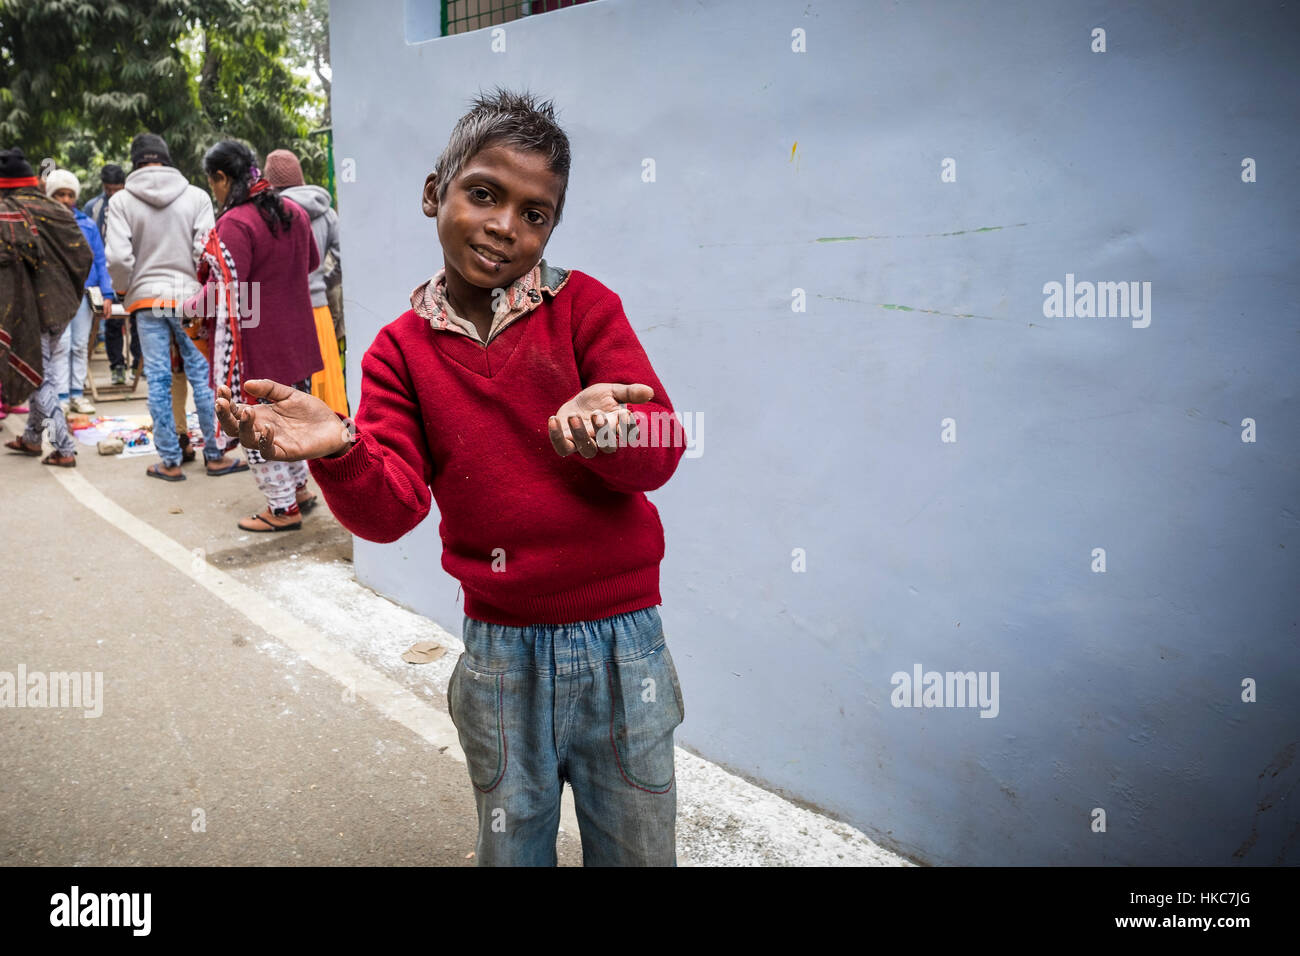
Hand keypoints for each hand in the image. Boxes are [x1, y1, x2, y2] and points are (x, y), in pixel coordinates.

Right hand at [215, 379, 349, 460]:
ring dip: (243, 426)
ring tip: (247, 410)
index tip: (222, 388)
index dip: (225, 401)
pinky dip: (265, 440)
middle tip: (222, 402)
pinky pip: (269, 451)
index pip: (234, 410)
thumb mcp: (289, 395)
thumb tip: (246, 384)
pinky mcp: (287, 453)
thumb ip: (269, 388)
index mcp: (260, 415)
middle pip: (233, 428)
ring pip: (247, 440)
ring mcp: (273, 442)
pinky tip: (268, 427)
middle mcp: (262, 429)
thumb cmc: (311, 411)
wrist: (334, 426)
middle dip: (225, 416)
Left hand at [548, 382, 652, 457]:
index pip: (627, 435)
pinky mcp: (566, 443)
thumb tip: (649, 392)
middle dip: (604, 432)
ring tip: (574, 416)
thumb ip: (630, 392)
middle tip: (597, 414)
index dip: (627, 427)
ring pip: (587, 450)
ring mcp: (584, 444)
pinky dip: (556, 436)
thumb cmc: (598, 400)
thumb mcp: (613, 392)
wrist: (577, 405)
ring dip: (581, 435)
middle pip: (608, 447)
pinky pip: (562, 448)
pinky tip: (553, 419)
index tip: (624, 413)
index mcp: (617, 429)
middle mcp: (602, 440)